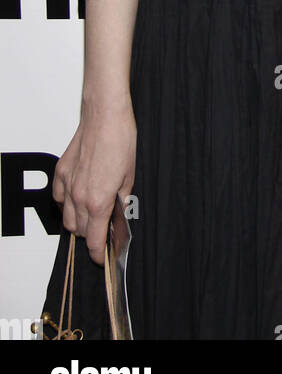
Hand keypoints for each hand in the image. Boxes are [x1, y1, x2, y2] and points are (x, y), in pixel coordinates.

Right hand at [52, 103, 136, 264]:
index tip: (104, 257)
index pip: (95, 241)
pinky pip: (59, 200)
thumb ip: (122, 200)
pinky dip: (67, 206)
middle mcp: (80, 197)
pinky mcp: (61, 173)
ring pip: (68, 220)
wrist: (105, 116)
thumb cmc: (120, 140)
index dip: (100, 254)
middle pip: (81, 233)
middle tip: (105, 231)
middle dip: (93, 237)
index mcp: (99, 201)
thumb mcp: (130, 175)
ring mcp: (68, 185)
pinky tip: (77, 200)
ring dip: (80, 224)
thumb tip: (120, 215)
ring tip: (93, 216)